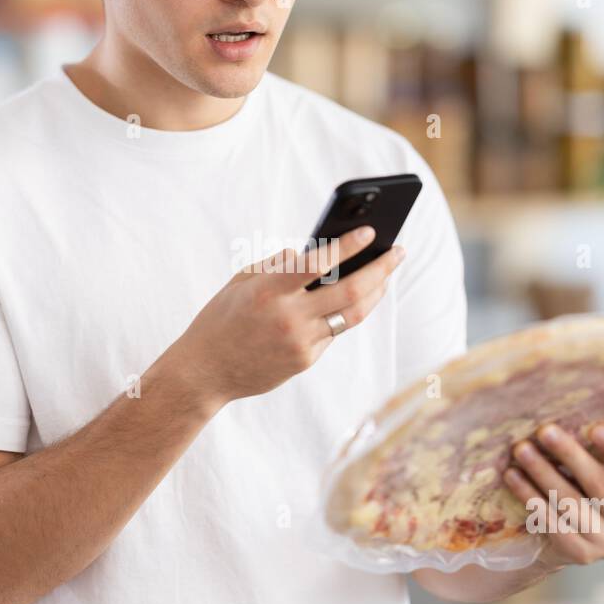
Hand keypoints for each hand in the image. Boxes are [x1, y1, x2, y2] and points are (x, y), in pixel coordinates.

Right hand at [176, 226, 404, 405]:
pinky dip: (345, 313)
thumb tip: (312, 253)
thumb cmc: (221, 319)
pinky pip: (334, 332)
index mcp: (269, 290)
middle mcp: (289, 317)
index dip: (349, 245)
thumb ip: (278, 265)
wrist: (204, 372)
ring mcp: (300, 342)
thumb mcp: (241, 281)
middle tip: (399, 251)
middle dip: (381, 269)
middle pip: (351, 290)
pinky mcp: (305, 360)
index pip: (319, 262)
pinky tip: (357, 298)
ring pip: (352, 314)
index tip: (371, 231)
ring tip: (386, 275)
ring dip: (376, 292)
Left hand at [501, 421, 603, 567]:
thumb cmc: (589, 493)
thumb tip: (579, 407)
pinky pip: (552, 523)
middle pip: (600, 485)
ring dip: (542, 473)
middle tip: (545, 430)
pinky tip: (513, 477)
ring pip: (571, 504)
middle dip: (570, 455)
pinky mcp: (581, 555)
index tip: (595, 428)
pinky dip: (530, 497)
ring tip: (521, 450)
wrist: (570, 543)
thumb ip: (603, 453)